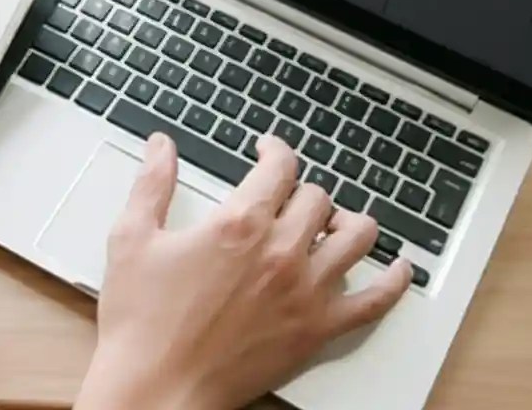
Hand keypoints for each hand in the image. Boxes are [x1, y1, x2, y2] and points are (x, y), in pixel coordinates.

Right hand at [75, 133, 411, 409]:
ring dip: (348, 221)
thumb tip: (162, 145)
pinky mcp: (316, 330)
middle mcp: (280, 252)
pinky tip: (399, 269)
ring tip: (335, 222)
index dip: (275, 149)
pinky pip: (374, 301)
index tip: (268, 150)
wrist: (158, 387)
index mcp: (239, 225)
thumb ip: (152, 183)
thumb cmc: (141, 322)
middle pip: (316, 198)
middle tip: (285, 198)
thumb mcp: (133, 238)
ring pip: (355, 237)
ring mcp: (305, 292)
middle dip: (299, 190)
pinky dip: (393, 282)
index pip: (279, 167)